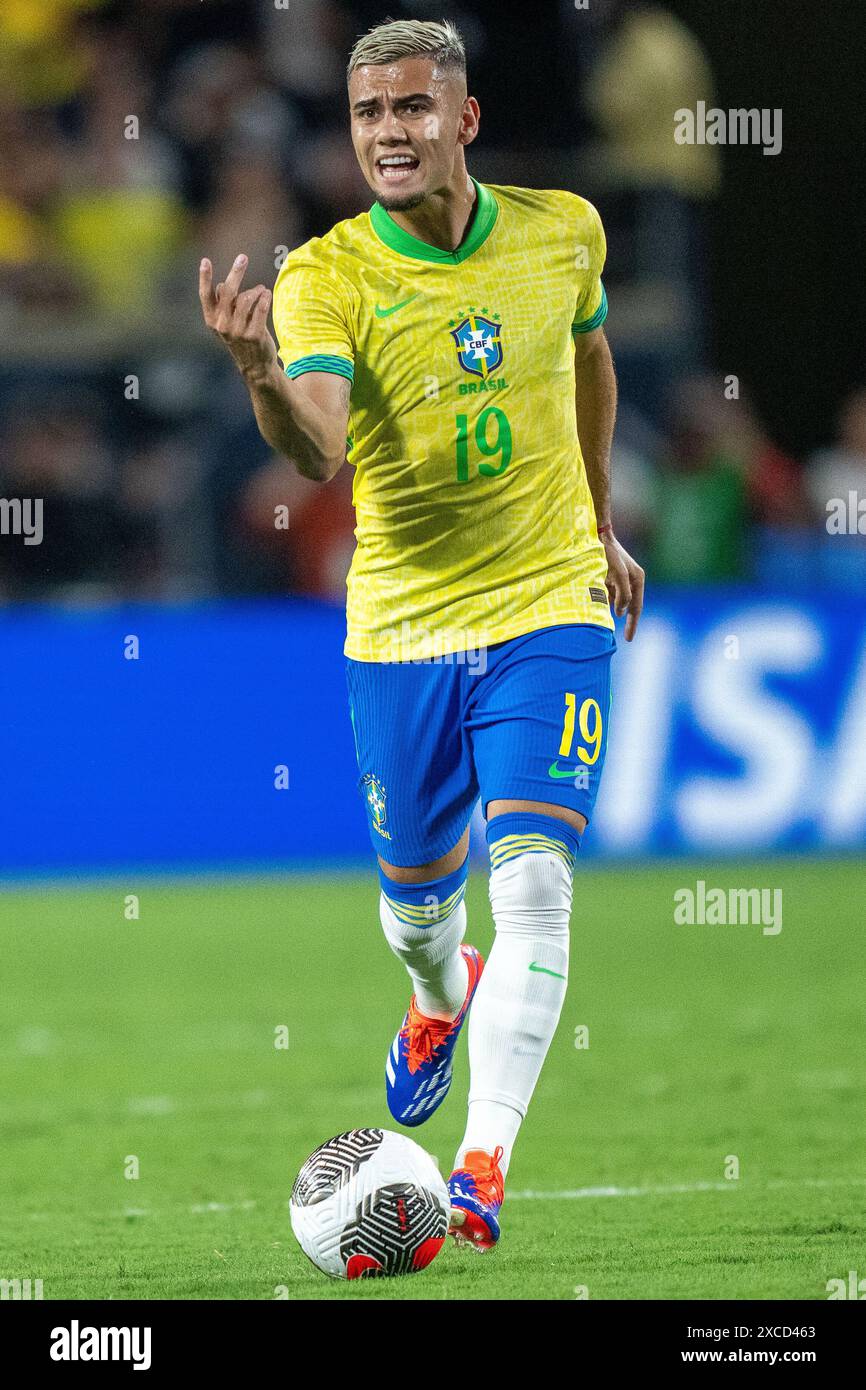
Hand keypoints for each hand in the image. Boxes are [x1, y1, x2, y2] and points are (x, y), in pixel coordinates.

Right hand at [199, 254, 278, 384]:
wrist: (256, 367)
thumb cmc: (241, 339)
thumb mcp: (227, 323)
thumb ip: (223, 305)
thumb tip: (222, 285)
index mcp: (212, 320)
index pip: (206, 295)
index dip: (205, 278)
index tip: (205, 261)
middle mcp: (222, 326)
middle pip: (228, 291)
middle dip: (236, 272)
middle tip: (243, 257)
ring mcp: (238, 331)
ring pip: (247, 298)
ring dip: (256, 290)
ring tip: (262, 290)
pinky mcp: (255, 335)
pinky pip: (261, 307)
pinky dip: (264, 297)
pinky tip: (266, 294)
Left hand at [602, 530, 644, 640]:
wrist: (597, 535)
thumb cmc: (608, 553)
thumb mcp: (618, 574)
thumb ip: (623, 594)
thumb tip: (621, 612)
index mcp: (637, 579)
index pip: (636, 607)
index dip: (633, 624)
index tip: (629, 639)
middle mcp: (632, 580)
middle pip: (630, 606)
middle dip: (628, 620)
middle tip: (628, 638)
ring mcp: (622, 579)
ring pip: (618, 601)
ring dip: (612, 607)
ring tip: (604, 610)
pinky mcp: (611, 577)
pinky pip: (609, 594)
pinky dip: (605, 599)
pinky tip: (598, 598)